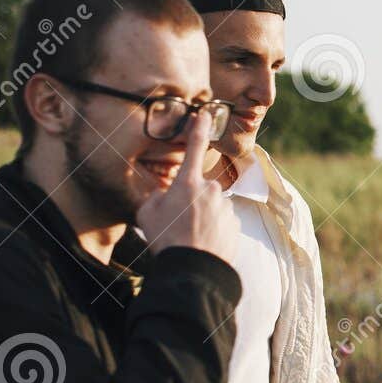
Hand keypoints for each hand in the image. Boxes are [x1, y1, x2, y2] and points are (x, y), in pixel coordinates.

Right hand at [134, 111, 238, 261]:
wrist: (192, 268)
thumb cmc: (165, 239)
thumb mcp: (146, 214)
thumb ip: (155, 197)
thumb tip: (164, 194)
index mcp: (188, 183)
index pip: (195, 148)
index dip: (199, 129)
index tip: (205, 114)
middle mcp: (211, 190)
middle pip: (199, 190)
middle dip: (190, 202)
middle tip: (177, 223)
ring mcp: (225, 208)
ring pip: (211, 208)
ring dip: (202, 218)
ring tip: (189, 238)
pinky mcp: (235, 225)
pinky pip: (221, 223)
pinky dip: (213, 232)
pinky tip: (202, 245)